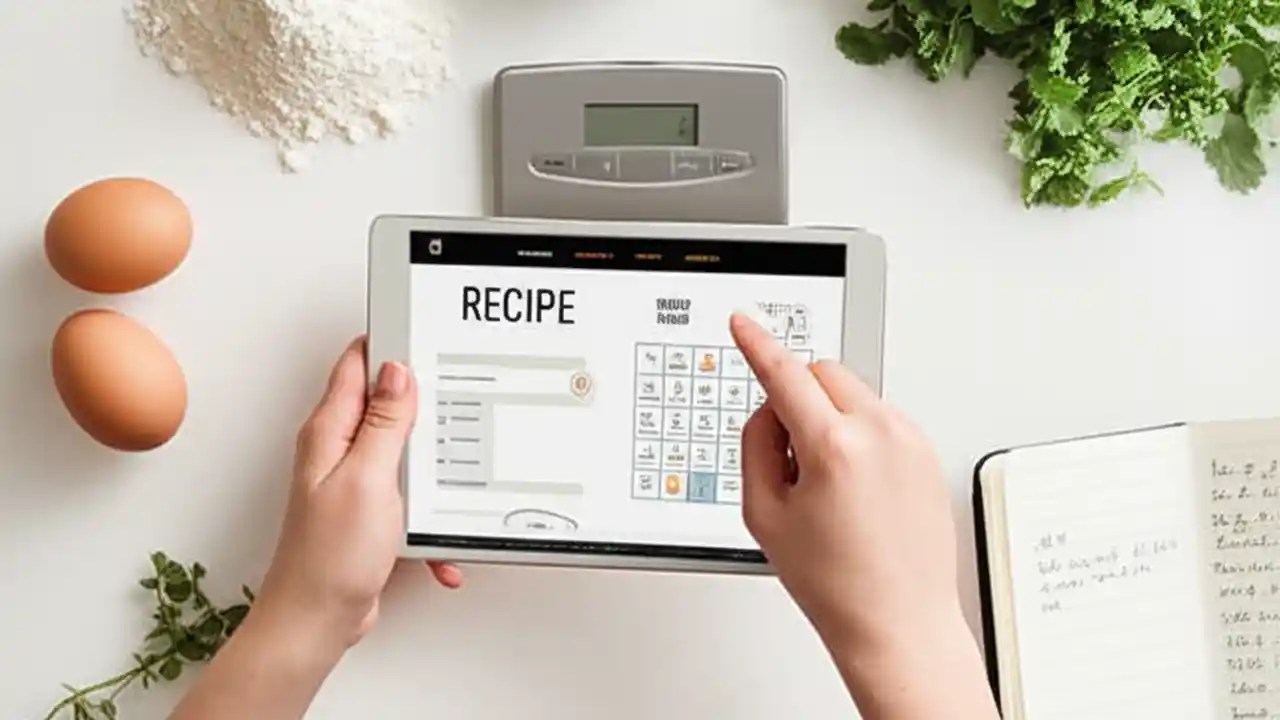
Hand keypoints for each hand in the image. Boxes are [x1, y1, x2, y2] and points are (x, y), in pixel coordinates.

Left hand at [172, 338, 463, 719]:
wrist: (316, 620)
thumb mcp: (368, 477)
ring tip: (447, 496)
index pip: (358, 364)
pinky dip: (429, 523)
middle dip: (427, 410)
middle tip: (455, 411)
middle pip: (389, 405)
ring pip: (407, 454)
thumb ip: (385, 422)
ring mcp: (355, 481)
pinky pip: (411, 502)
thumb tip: (397, 371)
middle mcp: (339, 450)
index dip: (391, 343)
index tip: (425, 331)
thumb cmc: (329, 557)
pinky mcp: (371, 512)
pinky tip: (436, 545)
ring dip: (433, 478)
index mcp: (330, 432)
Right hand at [730, 314, 995, 718]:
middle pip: (824, 372)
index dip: (757, 344)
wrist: (898, 623)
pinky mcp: (927, 453)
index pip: (785, 374)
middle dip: (798, 396)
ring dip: (830, 417)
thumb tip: (769, 412)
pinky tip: (856, 492)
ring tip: (828, 487)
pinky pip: (880, 420)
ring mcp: (911, 441)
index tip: (744, 324)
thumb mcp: (764, 515)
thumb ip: (756, 446)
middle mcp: (880, 434)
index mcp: (835, 447)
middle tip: (789, 455)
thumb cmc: (837, 584)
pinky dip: (859, 437)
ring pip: (854, 394)